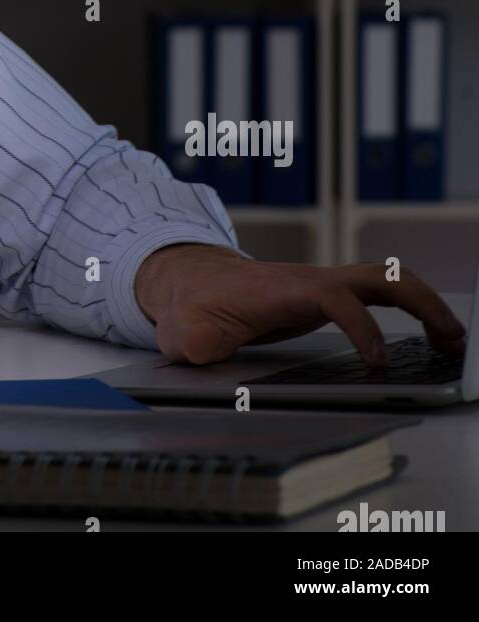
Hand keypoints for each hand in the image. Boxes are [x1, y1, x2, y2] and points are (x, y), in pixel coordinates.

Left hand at [134, 244, 467, 366]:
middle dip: (417, 303)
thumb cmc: (192, 307)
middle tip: (450, 339)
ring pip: (384, 281)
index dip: (360, 325)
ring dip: (425, 305)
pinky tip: (431, 335)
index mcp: (281, 290)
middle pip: (374, 277)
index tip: (378, 360)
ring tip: (454, 340)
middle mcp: (310, 281)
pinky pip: (379, 295)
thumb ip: (197, 344)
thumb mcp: (186, 332)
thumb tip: (207, 351)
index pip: (332, 296)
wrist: (191, 282)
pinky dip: (412, 308)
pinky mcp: (328, 296)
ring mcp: (322, 285)